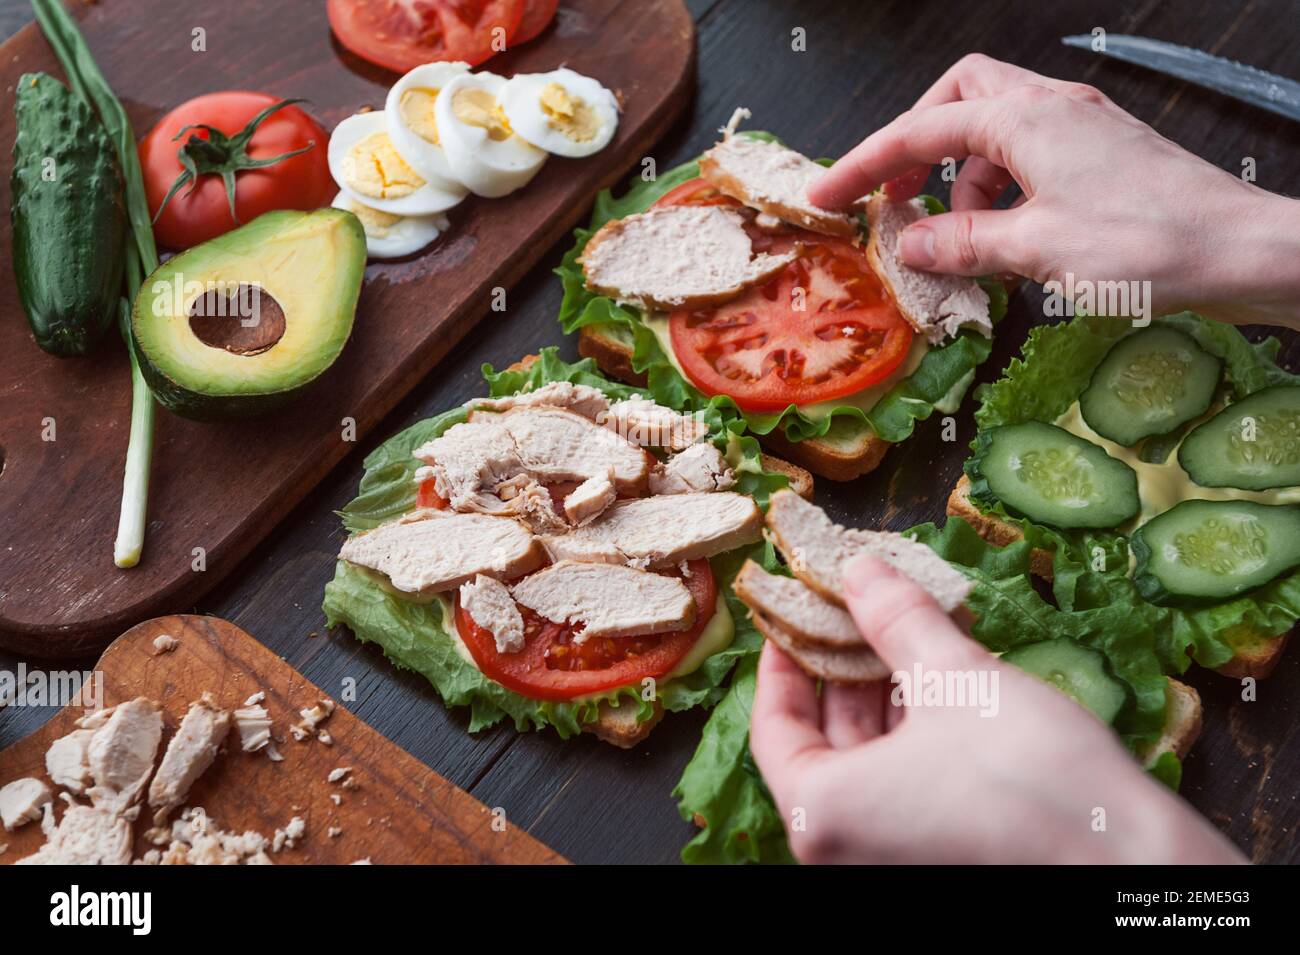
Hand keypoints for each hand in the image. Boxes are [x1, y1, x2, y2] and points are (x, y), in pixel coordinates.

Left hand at [749, 555, 1245, 863]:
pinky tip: (946, 686)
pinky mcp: (939, 859)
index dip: (781, 663)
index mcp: (823, 814)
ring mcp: (892, 858)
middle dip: (843, 672)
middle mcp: (846, 848)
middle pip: (822, 744)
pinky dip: (917, 737)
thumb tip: (861, 571)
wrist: (1135, 868)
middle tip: (857, 613)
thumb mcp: (957, 679)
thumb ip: (898, 621)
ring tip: (908, 636)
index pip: (774, 728)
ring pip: (869, 766)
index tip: (793, 618)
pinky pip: (906, 790)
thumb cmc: (1035, 783)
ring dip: (885, 698)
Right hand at [807, 54, 1299, 327]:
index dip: (864, 165)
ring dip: (962, 179)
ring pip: (995, 130)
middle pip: (959, 96)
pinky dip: (1001, 194)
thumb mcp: (1037, 251)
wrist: (1244, 252)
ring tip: (957, 239)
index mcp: (1028, 118)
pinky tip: (1005, 241)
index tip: (826, 197)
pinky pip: (1029, 160)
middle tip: (896, 197)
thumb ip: (963, 244)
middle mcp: (1053, 109)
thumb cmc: (1148, 244)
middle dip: (916, 142)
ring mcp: (1082, 130)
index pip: (920, 130)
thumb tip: (910, 242)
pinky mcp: (1102, 159)